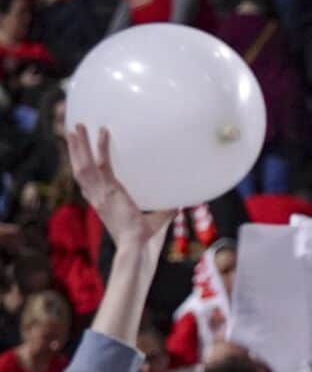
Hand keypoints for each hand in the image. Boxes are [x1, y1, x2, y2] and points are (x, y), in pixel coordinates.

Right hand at [67, 126, 175, 246]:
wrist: (135, 245)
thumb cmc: (142, 238)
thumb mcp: (154, 222)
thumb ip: (163, 212)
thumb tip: (178, 206)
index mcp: (102, 204)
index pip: (87, 184)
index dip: (81, 170)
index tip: (79, 159)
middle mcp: (96, 196)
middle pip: (80, 169)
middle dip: (74, 150)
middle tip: (72, 131)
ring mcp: (100, 192)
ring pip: (84, 164)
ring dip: (79, 144)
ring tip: (76, 126)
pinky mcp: (109, 189)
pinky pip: (102, 164)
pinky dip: (101, 147)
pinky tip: (103, 132)